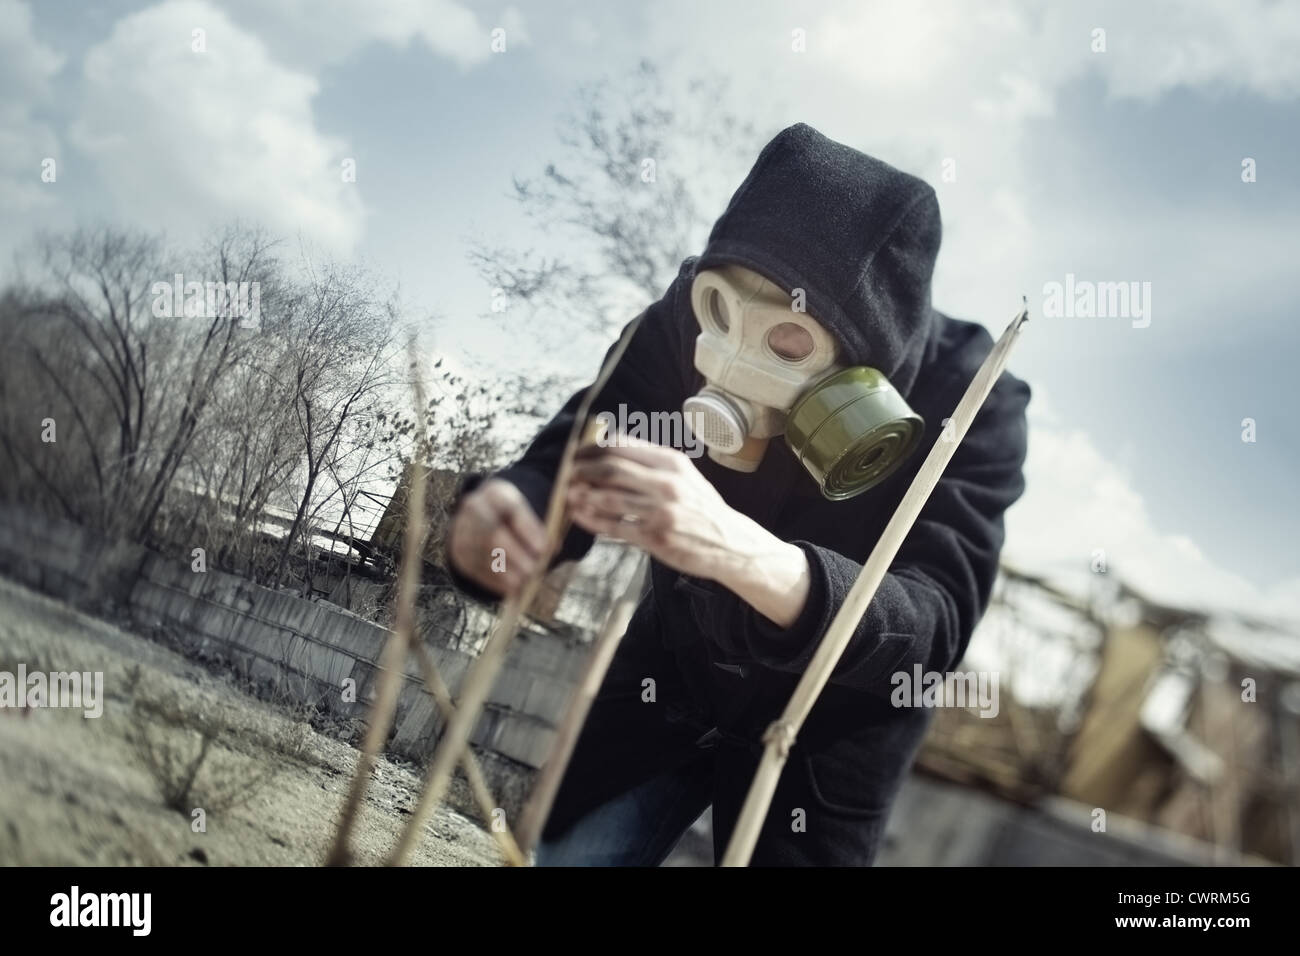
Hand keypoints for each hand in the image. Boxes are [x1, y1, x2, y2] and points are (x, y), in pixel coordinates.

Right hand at [446, 477, 546, 597]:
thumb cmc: (513, 516)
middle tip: (535, 570)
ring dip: (508, 572)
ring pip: (484, 555)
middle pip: (493, 535)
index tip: (545, 548)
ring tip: (526, 581)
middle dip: (517, 555)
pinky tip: (513, 587)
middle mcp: (475, 509)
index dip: (529, 530)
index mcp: (496, 493)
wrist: (480, 516)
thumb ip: (541, 524)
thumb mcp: (526, 510)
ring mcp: (463, 531)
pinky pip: (477, 570)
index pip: (512, 509)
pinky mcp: (459, 553)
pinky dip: (497, 581)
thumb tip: (551, 548)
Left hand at [566, 436, 810, 626]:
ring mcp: (661, 511)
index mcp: (671, 463)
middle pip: (611, 469)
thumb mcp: (683, 474)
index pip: (621, 446)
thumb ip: (650, 460)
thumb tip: (610, 442)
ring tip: (568, 495)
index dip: (591, 448)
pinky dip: (592, 521)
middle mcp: (667, 484)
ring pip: (609, 498)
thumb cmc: (700, 507)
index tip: (575, 453)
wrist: (730, 543)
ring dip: (582, 496)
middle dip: (582, 471)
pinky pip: (615, 527)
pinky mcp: (656, 537)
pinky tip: (580, 517)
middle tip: (566, 475)